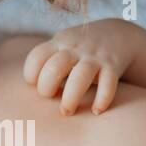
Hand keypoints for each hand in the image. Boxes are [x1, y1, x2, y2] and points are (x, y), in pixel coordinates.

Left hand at [22, 20, 136, 114]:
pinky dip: (102, 99)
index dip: (31, 74)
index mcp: (59, 43)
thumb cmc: (80, 49)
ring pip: (81, 76)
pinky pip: (109, 84)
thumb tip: (26, 93)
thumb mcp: (62, 46)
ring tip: (66, 112)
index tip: (34, 85)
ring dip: (71, 97)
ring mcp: (95, 57)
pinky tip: (96, 111)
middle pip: (55, 66)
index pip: (37, 56)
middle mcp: (76, 48)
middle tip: (49, 98)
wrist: (119, 34)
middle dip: (47, 87)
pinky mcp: (113, 66)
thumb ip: (45, 64)